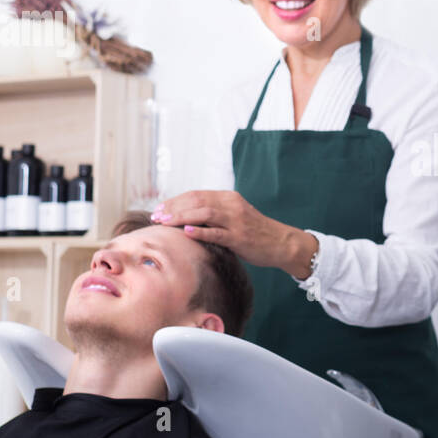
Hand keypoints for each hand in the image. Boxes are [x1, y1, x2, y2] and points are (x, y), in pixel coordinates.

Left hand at [150, 190, 317, 278]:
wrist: (282, 243)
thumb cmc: (255, 233)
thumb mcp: (235, 217)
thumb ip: (215, 215)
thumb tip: (187, 218)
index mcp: (229, 198)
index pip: (196, 195)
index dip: (175, 200)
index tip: (159, 208)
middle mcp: (231, 205)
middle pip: (197, 201)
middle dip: (173, 208)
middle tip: (155, 216)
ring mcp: (236, 221)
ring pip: (204, 213)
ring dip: (181, 217)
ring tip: (164, 222)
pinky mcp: (240, 237)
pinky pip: (217, 232)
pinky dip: (200, 231)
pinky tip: (186, 231)